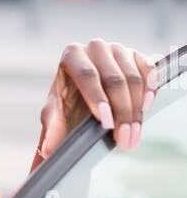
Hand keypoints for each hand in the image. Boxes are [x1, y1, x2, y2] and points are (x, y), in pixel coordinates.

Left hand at [36, 40, 157, 163]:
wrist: (82, 95)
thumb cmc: (66, 102)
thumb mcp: (55, 114)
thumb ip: (52, 128)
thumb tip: (47, 149)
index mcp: (72, 54)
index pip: (87, 75)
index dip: (98, 100)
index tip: (106, 124)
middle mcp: (96, 47)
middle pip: (114, 80)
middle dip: (121, 113)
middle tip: (123, 139)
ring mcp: (118, 49)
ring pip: (133, 79)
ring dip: (136, 111)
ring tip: (133, 136)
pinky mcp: (136, 55)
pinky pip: (148, 71)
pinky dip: (150, 90)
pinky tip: (145, 109)